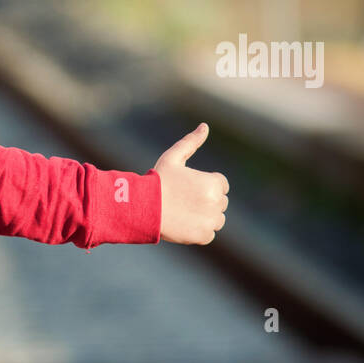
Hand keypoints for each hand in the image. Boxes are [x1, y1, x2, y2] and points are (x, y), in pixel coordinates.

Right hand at [154, 123, 227, 244]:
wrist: (142, 207)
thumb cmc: (157, 181)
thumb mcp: (173, 158)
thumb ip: (191, 142)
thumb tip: (205, 126)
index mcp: (214, 183)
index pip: (221, 185)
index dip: (204, 186)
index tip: (188, 188)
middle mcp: (217, 202)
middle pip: (220, 203)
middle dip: (206, 202)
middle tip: (183, 201)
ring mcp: (211, 221)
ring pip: (216, 219)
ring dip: (204, 217)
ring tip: (183, 213)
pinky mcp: (204, 236)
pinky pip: (208, 234)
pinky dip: (198, 232)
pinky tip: (182, 224)